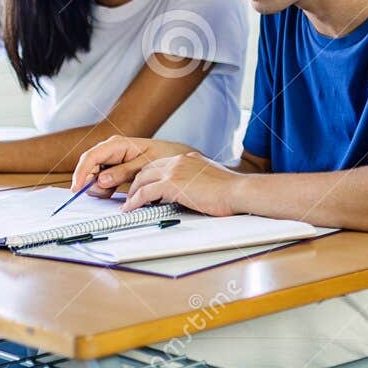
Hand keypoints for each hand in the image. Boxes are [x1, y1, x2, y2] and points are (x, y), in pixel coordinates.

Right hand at [72, 136, 194, 199]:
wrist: (176, 156)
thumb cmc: (164, 155)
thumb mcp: (145, 165)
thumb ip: (123, 172)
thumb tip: (101, 180)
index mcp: (117, 144)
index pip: (91, 157)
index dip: (81, 173)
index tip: (77, 188)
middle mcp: (110, 150)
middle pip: (89, 168)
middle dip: (92, 183)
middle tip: (107, 192)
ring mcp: (110, 160)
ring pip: (93, 177)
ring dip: (101, 188)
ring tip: (117, 189)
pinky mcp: (113, 170)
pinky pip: (101, 182)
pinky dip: (106, 190)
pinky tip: (117, 191)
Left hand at [121, 152, 244, 215]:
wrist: (238, 190)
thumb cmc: (232, 190)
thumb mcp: (212, 179)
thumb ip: (198, 180)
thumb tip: (193, 191)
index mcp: (188, 158)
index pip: (161, 164)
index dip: (150, 175)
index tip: (145, 186)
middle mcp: (179, 161)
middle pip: (147, 169)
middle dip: (137, 182)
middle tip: (132, 195)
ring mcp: (174, 171)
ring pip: (142, 179)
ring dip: (133, 192)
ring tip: (128, 204)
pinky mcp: (171, 184)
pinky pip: (145, 193)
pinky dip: (135, 202)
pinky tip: (131, 209)